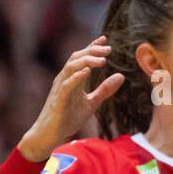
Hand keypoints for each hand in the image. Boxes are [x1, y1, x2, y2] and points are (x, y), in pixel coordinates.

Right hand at [19, 36, 124, 161]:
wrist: (51, 134)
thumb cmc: (69, 117)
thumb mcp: (92, 102)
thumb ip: (105, 90)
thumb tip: (121, 76)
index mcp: (74, 80)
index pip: (83, 59)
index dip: (92, 48)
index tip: (105, 39)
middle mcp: (65, 80)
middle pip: (76, 59)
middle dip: (91, 51)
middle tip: (108, 49)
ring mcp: (60, 89)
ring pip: (70, 68)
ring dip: (86, 62)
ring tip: (102, 59)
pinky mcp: (58, 100)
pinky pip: (66, 85)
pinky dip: (76, 77)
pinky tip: (86, 72)